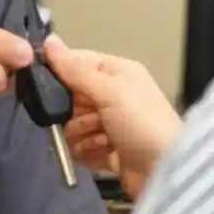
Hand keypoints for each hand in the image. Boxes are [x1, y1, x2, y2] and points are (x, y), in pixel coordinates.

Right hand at [42, 35, 181, 199]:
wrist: (166, 173)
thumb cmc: (143, 124)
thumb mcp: (110, 91)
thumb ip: (76, 70)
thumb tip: (49, 41)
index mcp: (118, 73)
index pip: (78, 63)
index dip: (61, 73)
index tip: (46, 85)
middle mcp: (113, 95)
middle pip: (72, 97)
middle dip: (75, 111)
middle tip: (90, 117)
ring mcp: (109, 124)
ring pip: (73, 125)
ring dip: (82, 134)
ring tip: (102, 138)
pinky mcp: (106, 150)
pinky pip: (81, 147)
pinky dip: (88, 151)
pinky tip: (105, 152)